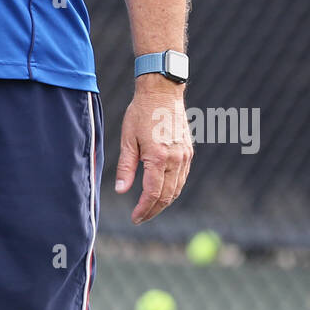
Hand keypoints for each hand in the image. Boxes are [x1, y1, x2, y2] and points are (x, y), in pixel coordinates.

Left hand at [114, 80, 192, 222]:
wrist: (162, 91)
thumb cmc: (141, 113)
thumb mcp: (128, 139)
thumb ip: (126, 167)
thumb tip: (121, 191)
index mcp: (158, 157)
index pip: (152, 193)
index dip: (143, 209)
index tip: (134, 218)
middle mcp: (175, 159)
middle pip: (167, 196)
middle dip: (153, 210)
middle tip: (140, 217)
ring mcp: (184, 156)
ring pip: (177, 189)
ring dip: (164, 202)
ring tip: (149, 208)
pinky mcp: (188, 151)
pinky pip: (182, 178)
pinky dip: (172, 189)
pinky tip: (161, 191)